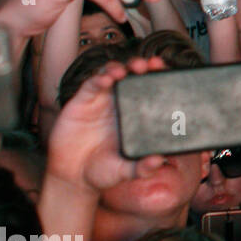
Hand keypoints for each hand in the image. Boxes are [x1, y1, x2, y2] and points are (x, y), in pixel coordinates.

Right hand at [45, 57, 175, 191]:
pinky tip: (107, 79)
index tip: (168, 70)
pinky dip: (99, 78)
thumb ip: (141, 168)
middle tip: (151, 64)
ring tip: (127, 70)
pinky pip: (92, 84)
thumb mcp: (125, 171)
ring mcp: (101, 101)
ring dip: (120, 68)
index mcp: (135, 115)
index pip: (150, 90)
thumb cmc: (102, 171)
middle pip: (133, 77)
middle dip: (142, 66)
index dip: (158, 78)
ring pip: (112, 75)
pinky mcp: (82, 101)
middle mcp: (120, 104)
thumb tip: (158, 161)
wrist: (73, 176)